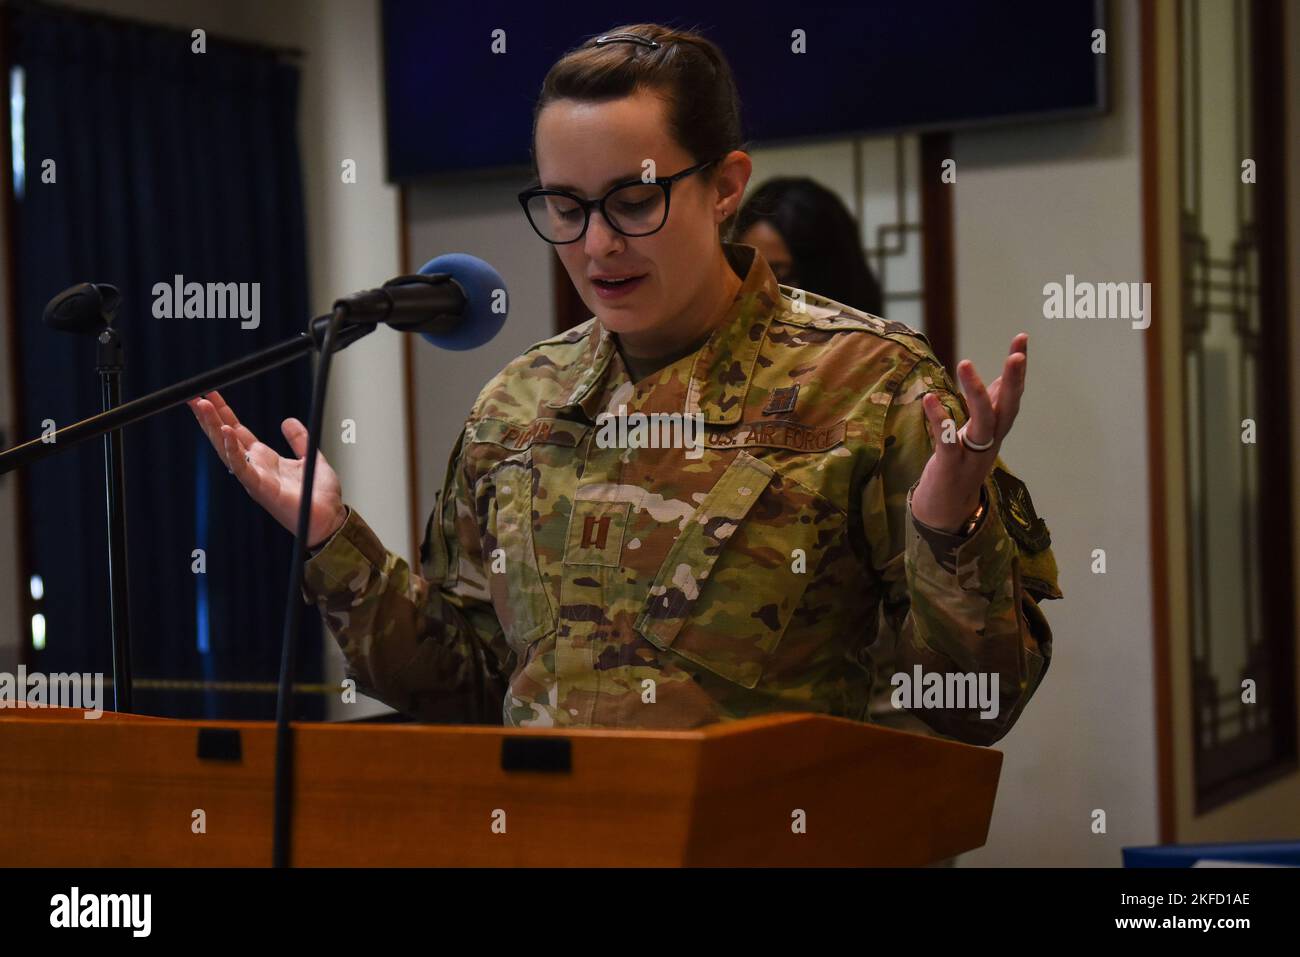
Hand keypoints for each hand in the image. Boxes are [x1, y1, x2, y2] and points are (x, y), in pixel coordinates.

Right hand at [188, 390, 345, 547]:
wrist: (330, 520)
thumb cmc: (319, 496)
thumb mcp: (310, 458)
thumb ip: (299, 440)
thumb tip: (288, 421)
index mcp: (264, 460)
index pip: (237, 432)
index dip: (224, 413)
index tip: (211, 394)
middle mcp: (255, 468)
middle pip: (225, 438)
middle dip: (209, 418)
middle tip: (194, 397)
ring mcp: (255, 478)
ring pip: (227, 450)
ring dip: (213, 427)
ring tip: (202, 406)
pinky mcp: (261, 488)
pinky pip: (241, 468)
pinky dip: (232, 450)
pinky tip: (225, 431)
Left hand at [910, 333, 1027, 532]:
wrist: (946, 510)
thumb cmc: (962, 465)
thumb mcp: (978, 434)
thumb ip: (991, 408)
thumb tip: (1004, 381)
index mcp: (996, 431)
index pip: (1012, 395)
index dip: (1018, 369)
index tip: (1021, 338)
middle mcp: (990, 442)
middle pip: (1007, 409)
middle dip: (1014, 381)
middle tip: (1016, 354)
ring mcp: (973, 456)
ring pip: (982, 422)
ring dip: (977, 394)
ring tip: (965, 363)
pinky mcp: (951, 468)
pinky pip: (948, 442)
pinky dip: (940, 421)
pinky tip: (929, 399)